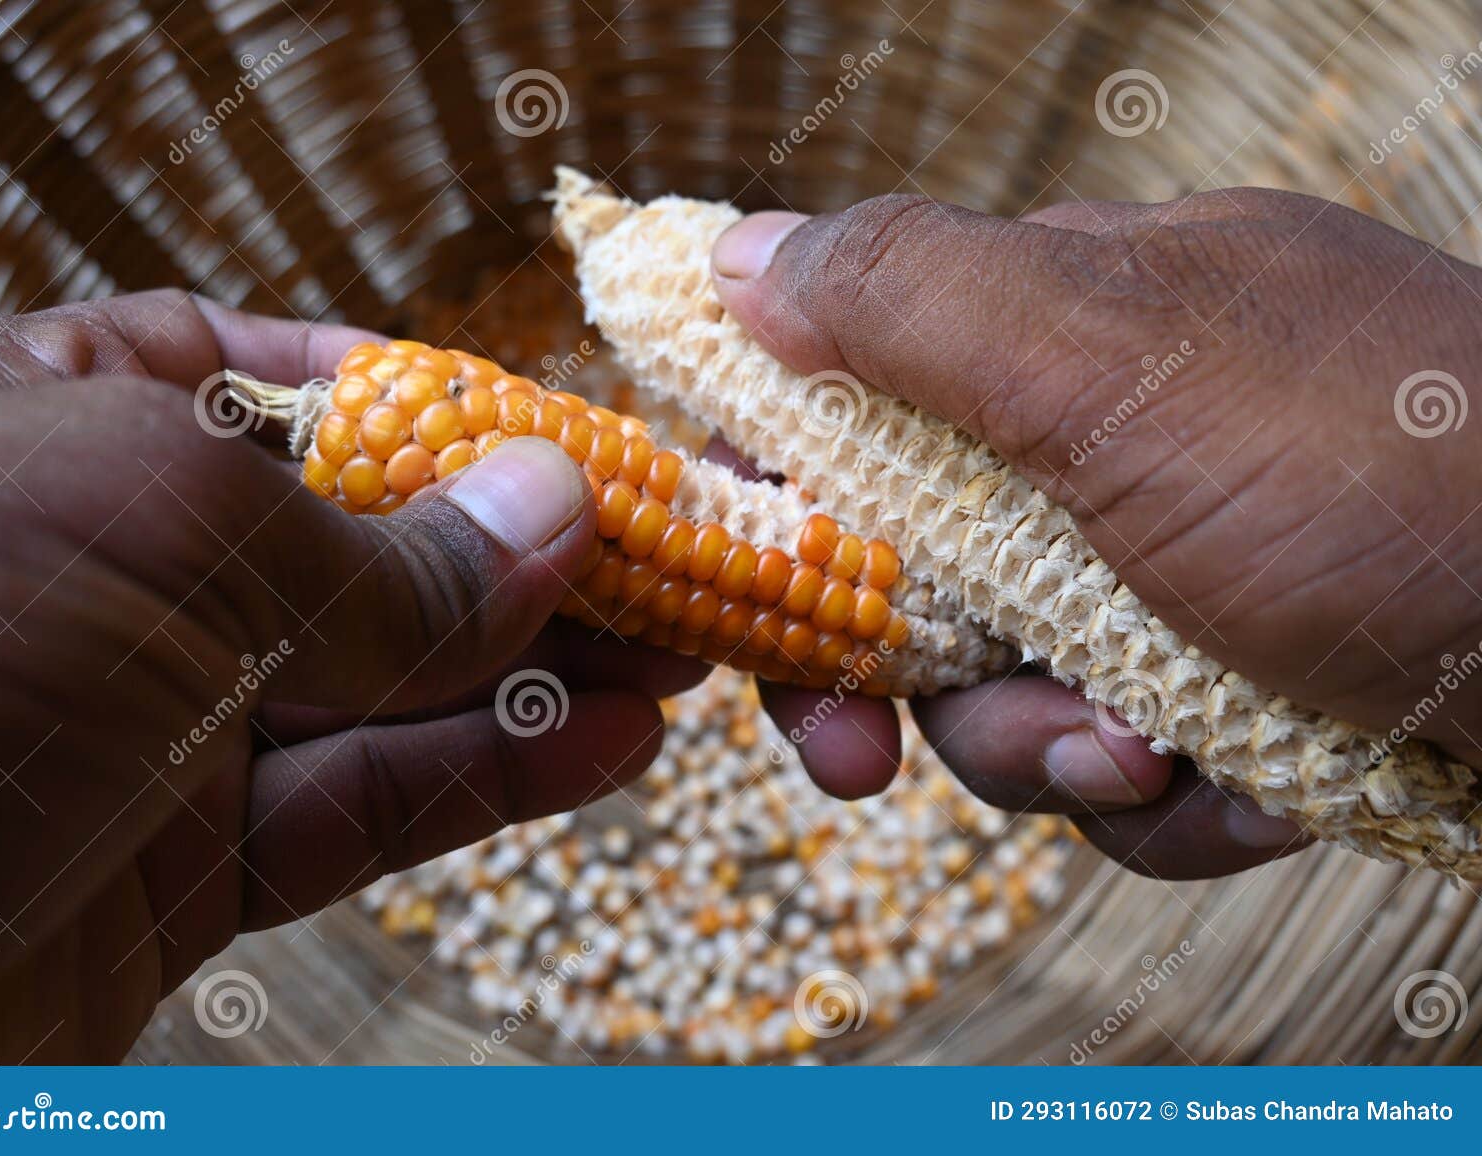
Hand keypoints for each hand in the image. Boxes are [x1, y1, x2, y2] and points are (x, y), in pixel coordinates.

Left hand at [0, 291, 701, 1061]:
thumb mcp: (153, 531)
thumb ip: (374, 543)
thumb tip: (557, 508)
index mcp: (47, 421)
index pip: (266, 380)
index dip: (423, 399)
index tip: (556, 431)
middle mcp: (95, 570)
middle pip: (352, 542)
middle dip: (516, 550)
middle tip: (673, 553)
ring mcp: (136, 730)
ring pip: (380, 686)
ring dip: (536, 668)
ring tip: (685, 647)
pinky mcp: (168, 875)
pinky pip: (358, 807)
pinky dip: (487, 776)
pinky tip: (607, 742)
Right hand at [711, 187, 1481, 878]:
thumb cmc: (1384, 474)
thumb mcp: (1119, 363)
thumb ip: (912, 303)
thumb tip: (732, 259)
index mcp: (1066, 329)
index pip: (850, 398)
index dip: (769, 511)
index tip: (730, 621)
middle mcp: (1112, 443)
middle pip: (916, 576)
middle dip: (906, 682)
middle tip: (862, 761)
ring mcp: (1181, 572)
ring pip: (1015, 695)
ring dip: (1051, 755)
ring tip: (1148, 755)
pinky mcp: (1246, 686)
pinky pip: (1132, 767)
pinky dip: (1172, 800)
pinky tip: (1254, 787)